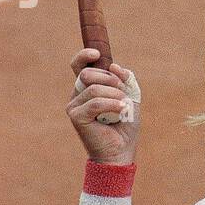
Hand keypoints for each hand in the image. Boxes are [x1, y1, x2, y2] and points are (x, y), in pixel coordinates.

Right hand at [66, 47, 140, 164]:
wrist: (122, 151)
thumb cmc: (125, 125)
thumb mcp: (130, 96)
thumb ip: (126, 79)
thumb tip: (114, 66)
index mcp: (88, 87)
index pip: (79, 66)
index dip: (84, 56)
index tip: (96, 53)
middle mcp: (78, 95)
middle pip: (88, 74)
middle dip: (111, 79)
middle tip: (123, 92)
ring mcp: (74, 106)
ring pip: (94, 88)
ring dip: (114, 94)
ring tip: (124, 105)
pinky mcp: (76, 117)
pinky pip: (94, 102)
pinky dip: (112, 104)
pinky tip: (121, 110)